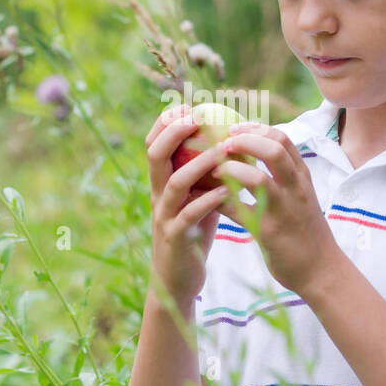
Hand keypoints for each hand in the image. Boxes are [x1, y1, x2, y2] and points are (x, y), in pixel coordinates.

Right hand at [144, 104, 234, 310]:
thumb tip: (231, 142)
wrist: (179, 279)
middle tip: (198, 118)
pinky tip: (227, 191)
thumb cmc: (193, 234)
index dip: (166, 122)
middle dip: (174, 132)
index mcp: (162, 182)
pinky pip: (189, 215)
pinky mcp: (175, 239)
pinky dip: (207, 200)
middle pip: (155, 154)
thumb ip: (206, 173)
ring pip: (174, 183)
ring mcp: (164, 217)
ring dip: (198, 163)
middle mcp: (158, 195)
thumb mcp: (197, 197)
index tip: (187, 105)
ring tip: (222, 151)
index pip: (155, 143)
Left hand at [214, 123, 340, 295]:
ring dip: (230, 170)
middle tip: (222, 143)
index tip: (234, 128)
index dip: (255, 128)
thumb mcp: (300, 197)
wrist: (321, 270)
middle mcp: (295, 188)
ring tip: (214, 171)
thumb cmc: (306, 231)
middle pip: (272, 149)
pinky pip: (239, 210)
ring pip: (256, 178)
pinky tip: (209, 201)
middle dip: (243, 140)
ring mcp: (283, 210)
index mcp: (301, 177)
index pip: (281, 138)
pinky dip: (221, 202)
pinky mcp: (269, 231)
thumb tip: (250, 156)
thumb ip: (282, 176)